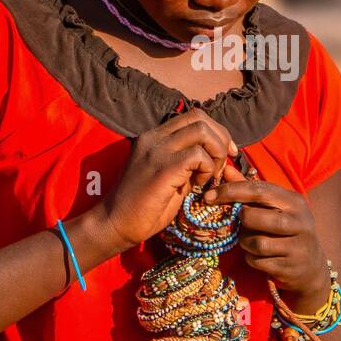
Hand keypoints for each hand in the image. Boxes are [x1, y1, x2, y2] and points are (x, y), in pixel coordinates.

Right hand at [98, 108, 236, 247]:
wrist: (116, 224)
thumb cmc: (144, 206)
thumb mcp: (170, 176)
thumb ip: (188, 161)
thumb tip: (218, 155)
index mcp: (155, 137)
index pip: (193, 116)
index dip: (216, 131)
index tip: (225, 152)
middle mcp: (154, 137)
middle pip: (200, 118)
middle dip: (221, 138)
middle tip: (223, 164)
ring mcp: (157, 150)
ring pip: (202, 131)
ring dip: (216, 152)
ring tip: (210, 175)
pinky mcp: (163, 168)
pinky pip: (198, 155)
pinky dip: (208, 169)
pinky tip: (198, 185)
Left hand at [201, 169, 328, 308]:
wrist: (311, 265)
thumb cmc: (286, 229)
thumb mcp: (274, 207)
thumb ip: (250, 189)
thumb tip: (225, 170)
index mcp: (294, 201)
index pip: (258, 190)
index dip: (230, 191)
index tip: (209, 196)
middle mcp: (300, 221)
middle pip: (254, 217)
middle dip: (241, 221)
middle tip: (242, 224)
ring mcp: (297, 246)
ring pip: (256, 243)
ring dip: (245, 242)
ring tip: (250, 241)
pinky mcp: (290, 267)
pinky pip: (258, 262)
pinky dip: (251, 259)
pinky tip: (259, 256)